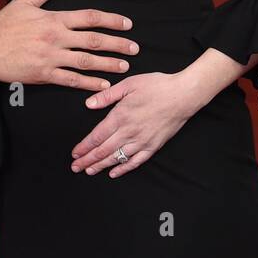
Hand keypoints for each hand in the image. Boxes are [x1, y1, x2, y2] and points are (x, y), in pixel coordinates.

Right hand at [0, 0, 136, 91]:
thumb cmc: (4, 23)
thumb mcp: (26, 1)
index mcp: (54, 18)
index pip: (90, 17)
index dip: (111, 21)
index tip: (127, 24)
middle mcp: (57, 37)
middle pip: (94, 40)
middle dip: (117, 44)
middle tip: (134, 48)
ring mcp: (51, 57)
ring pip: (86, 61)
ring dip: (108, 64)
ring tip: (124, 67)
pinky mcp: (44, 74)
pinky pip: (71, 80)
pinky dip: (89, 83)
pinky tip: (103, 85)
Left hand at [70, 71, 206, 177]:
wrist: (183, 95)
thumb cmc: (157, 86)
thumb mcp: (129, 84)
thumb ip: (107, 95)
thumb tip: (88, 104)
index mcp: (120, 116)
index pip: (96, 136)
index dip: (84, 147)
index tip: (74, 153)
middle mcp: (129, 132)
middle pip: (103, 150)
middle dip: (87, 160)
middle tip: (75, 167)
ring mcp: (141, 141)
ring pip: (117, 158)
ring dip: (101, 166)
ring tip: (89, 171)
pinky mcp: (153, 146)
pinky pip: (135, 161)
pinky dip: (123, 168)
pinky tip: (114, 173)